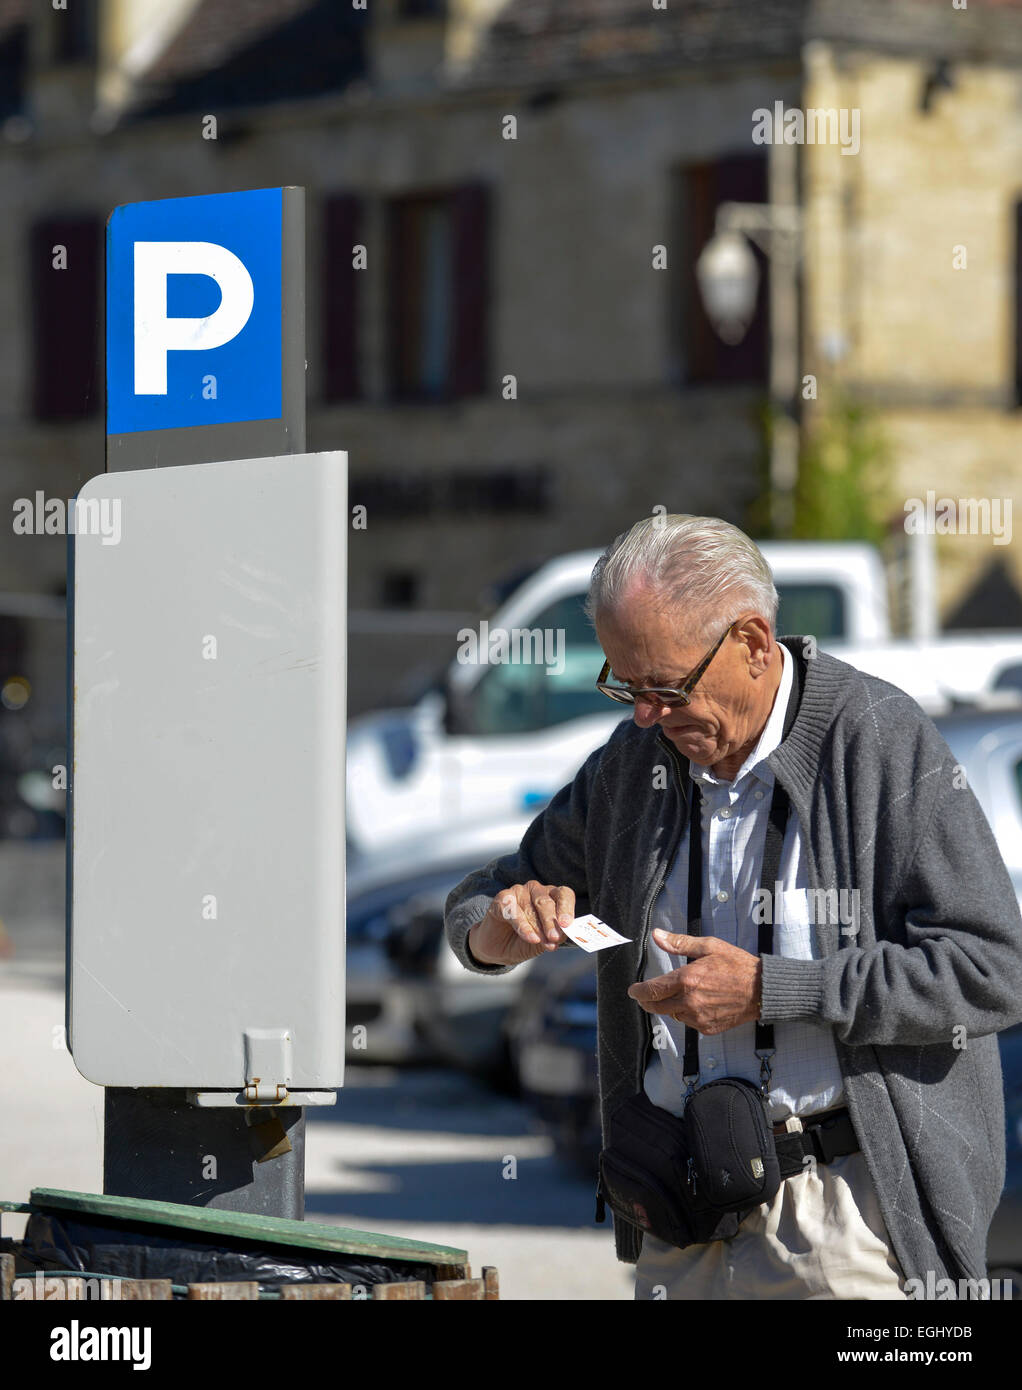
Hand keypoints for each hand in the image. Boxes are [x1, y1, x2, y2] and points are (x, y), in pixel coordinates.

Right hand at [468, 881, 575, 965]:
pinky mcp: (502, 898)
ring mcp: (518, 892)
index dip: (567, 908)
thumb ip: (554, 936)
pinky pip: (512, 910)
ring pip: (530, 907)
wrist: (499, 948)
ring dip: (536, 927)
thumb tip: (562, 935)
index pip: (564, 895)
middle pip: (546, 901)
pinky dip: (522, 925)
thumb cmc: (525, 940)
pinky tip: (528, 937)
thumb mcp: (544, 941)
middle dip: (551, 921)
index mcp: (552, 897)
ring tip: (539, 941)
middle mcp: (536, 891)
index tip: (566, 924)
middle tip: (554, 937)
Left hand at [627, 929, 762, 1034]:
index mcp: (687, 980)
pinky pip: (688, 1023)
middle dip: (647, 1002)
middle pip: (657, 1007)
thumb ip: (680, 943)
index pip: (652, 990)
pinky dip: (687, 1014)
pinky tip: (696, 1003)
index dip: (638, 991)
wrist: (762, 990)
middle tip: (644, 996)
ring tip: (678, 995)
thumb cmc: (737, 965)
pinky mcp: (707, 1028)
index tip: (633, 990)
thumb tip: (657, 935)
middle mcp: (690, 1001)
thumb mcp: (709, 947)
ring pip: (673, 1015)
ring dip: (669, 1006)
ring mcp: (698, 1017)